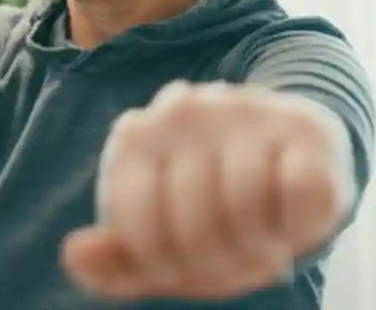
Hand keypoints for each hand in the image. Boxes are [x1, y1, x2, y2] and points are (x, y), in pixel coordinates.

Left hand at [62, 80, 355, 300]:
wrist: (288, 161)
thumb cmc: (213, 212)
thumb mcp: (159, 246)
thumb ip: (113, 261)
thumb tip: (75, 254)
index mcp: (134, 138)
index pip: (137, 229)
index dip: (162, 264)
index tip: (180, 265)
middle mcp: (181, 111)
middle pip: (193, 226)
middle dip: (215, 261)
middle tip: (231, 258)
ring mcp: (242, 109)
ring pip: (245, 208)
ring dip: (260, 246)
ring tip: (260, 241)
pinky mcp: (300, 123)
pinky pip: (300, 189)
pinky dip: (301, 222)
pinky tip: (291, 217)